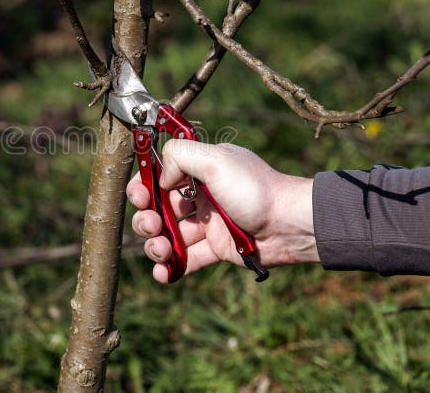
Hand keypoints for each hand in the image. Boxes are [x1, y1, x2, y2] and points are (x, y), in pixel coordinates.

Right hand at [127, 139, 317, 282]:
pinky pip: (186, 259)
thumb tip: (161, 179)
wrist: (289, 225)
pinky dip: (169, 268)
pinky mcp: (216, 249)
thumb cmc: (255, 189)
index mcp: (198, 171)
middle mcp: (199, 197)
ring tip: (162, 250)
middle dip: (146, 219)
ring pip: (168, 236)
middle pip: (157, 209)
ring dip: (155, 245)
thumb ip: (180, 157)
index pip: (159, 177)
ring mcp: (207, 224)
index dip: (143, 187)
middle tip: (153, 226)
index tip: (140, 197)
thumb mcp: (216, 159)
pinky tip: (163, 273)